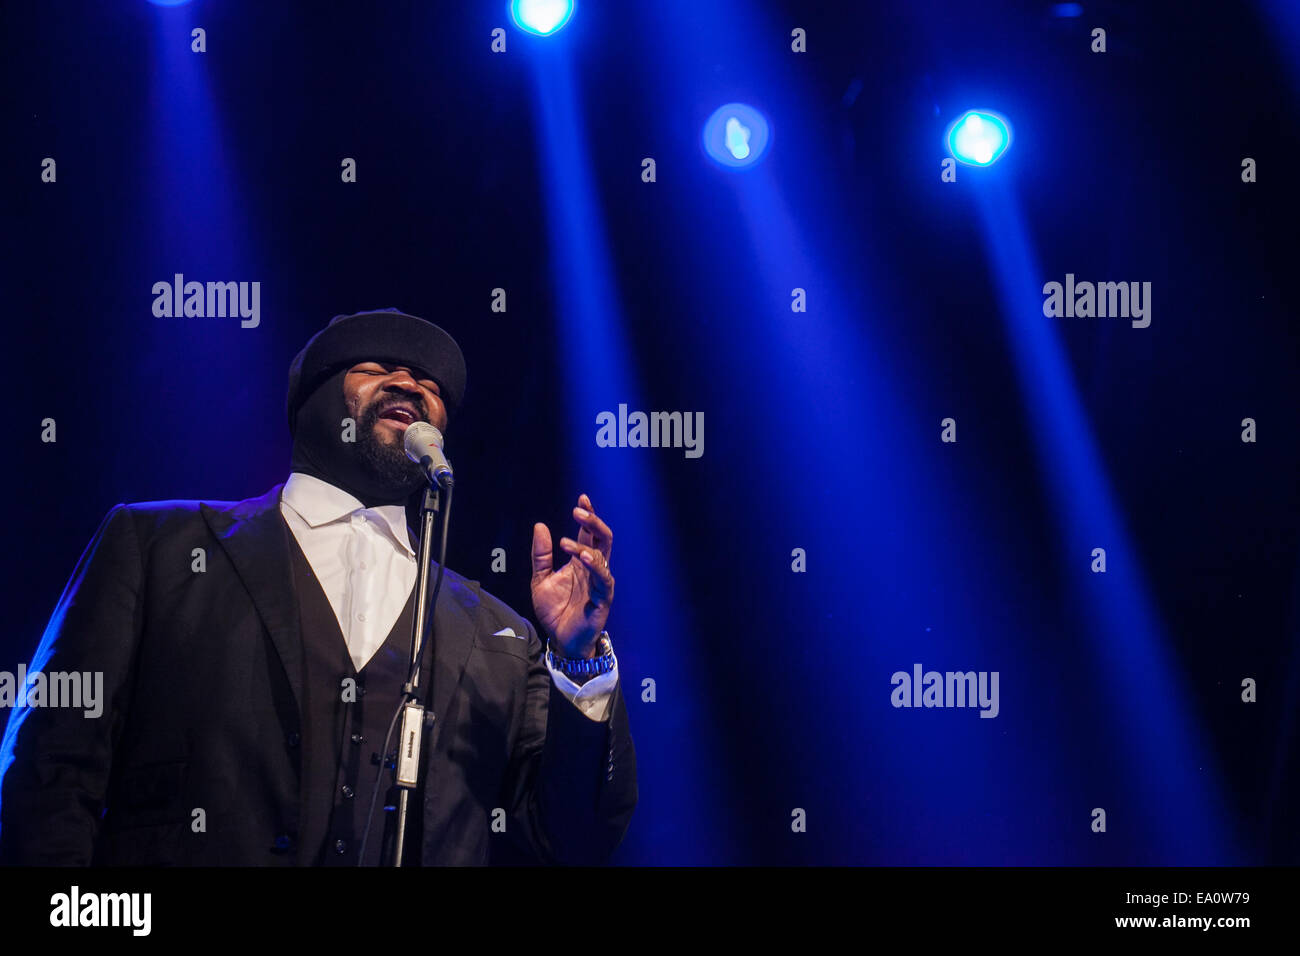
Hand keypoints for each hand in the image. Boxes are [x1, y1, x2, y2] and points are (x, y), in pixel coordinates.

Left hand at [530, 493, 613, 657]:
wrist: (561, 641)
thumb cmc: (555, 611)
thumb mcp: (540, 580)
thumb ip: (541, 555)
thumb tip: (540, 526)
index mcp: (580, 562)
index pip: (588, 534)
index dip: (588, 515)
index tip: (582, 498)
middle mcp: (594, 569)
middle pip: (602, 539)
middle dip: (593, 522)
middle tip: (578, 511)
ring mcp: (600, 583)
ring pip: (602, 556)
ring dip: (586, 545)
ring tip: (567, 543)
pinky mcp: (603, 599)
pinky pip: (604, 579)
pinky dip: (595, 566)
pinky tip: (584, 558)